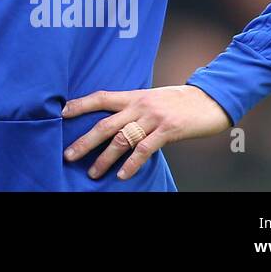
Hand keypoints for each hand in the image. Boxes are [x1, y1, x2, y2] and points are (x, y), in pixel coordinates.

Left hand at [62, 84, 230, 179]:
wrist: (209, 99)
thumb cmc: (178, 101)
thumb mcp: (151, 99)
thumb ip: (133, 108)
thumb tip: (113, 122)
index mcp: (133, 96)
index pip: (100, 97)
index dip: (80, 104)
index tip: (61, 113)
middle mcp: (139, 105)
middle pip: (105, 124)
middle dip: (85, 141)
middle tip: (68, 155)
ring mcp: (153, 118)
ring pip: (122, 139)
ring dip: (105, 158)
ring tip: (93, 173)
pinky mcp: (168, 130)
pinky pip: (145, 149)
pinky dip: (132, 164)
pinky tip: (123, 175)